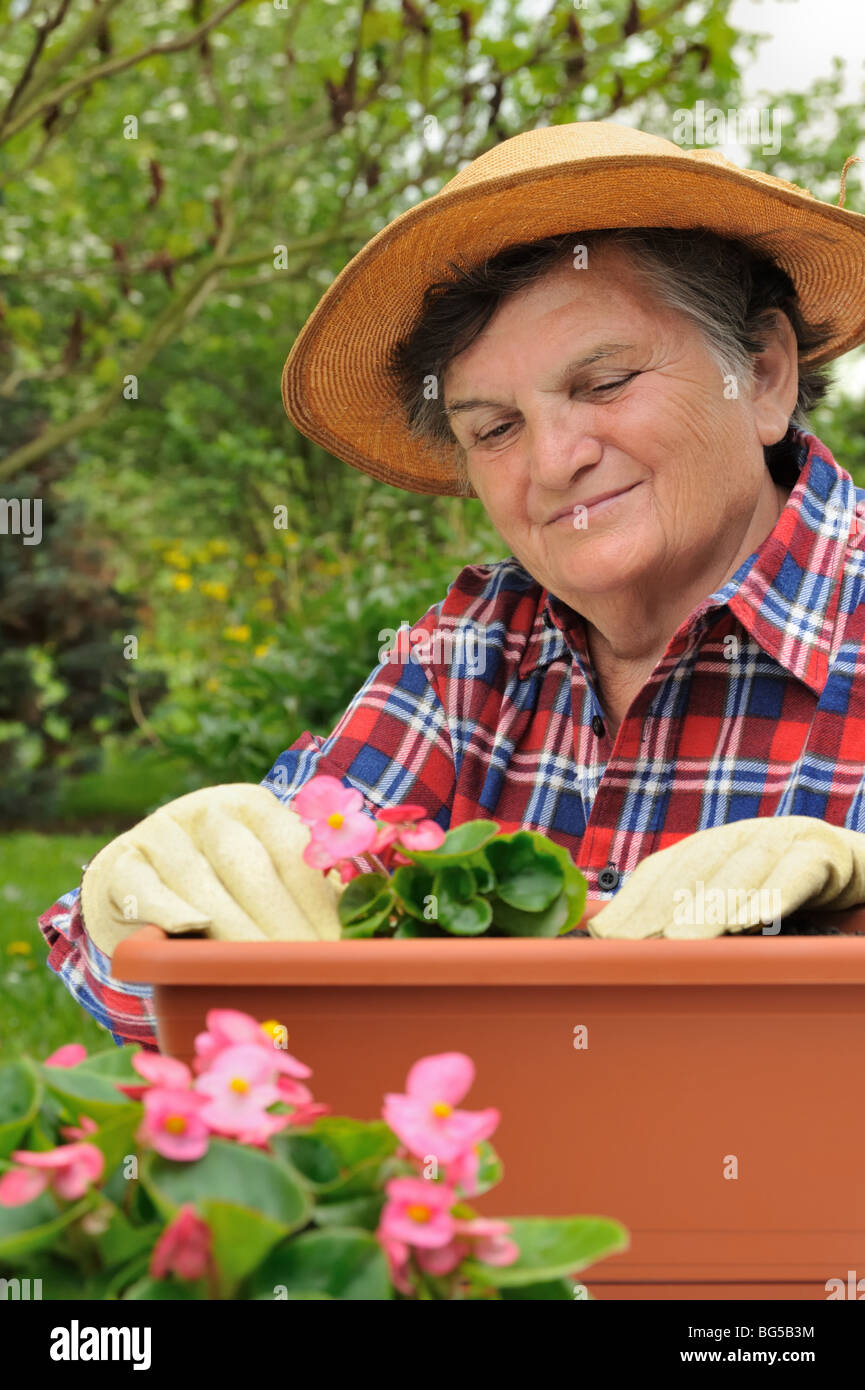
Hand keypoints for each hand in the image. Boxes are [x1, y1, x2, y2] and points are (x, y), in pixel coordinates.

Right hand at [81, 783, 343, 956]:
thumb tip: (364, 929)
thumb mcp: (264, 877)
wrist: (137, 886)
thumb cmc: (223, 890)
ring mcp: (160, 834)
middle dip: (280, 923)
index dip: (315, 899)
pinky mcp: (119, 863)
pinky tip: (193, 933)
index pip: (291, 849)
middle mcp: (207, 811)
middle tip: (306, 969)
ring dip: (233, 928)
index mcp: (253, 806)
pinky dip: (168, 909)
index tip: (336, 946)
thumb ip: (304, 894)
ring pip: (200, 882)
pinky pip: (144, 888)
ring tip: (261, 968)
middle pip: (249, 867)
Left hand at [588, 816, 864, 938]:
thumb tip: (632, 954)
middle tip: (629, 943)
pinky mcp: (823, 852)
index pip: (663, 871)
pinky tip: (752, 921)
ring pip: (740, 869)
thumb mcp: (736, 902)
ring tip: (682, 939)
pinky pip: (797, 873)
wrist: (857, 865)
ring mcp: (781, 839)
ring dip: (708, 904)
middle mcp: (738, 837)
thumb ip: (695, 919)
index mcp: (710, 848)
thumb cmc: (786, 890)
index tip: (603, 936)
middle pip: (692, 869)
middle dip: (657, 906)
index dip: (632, 901)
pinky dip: (773, 893)